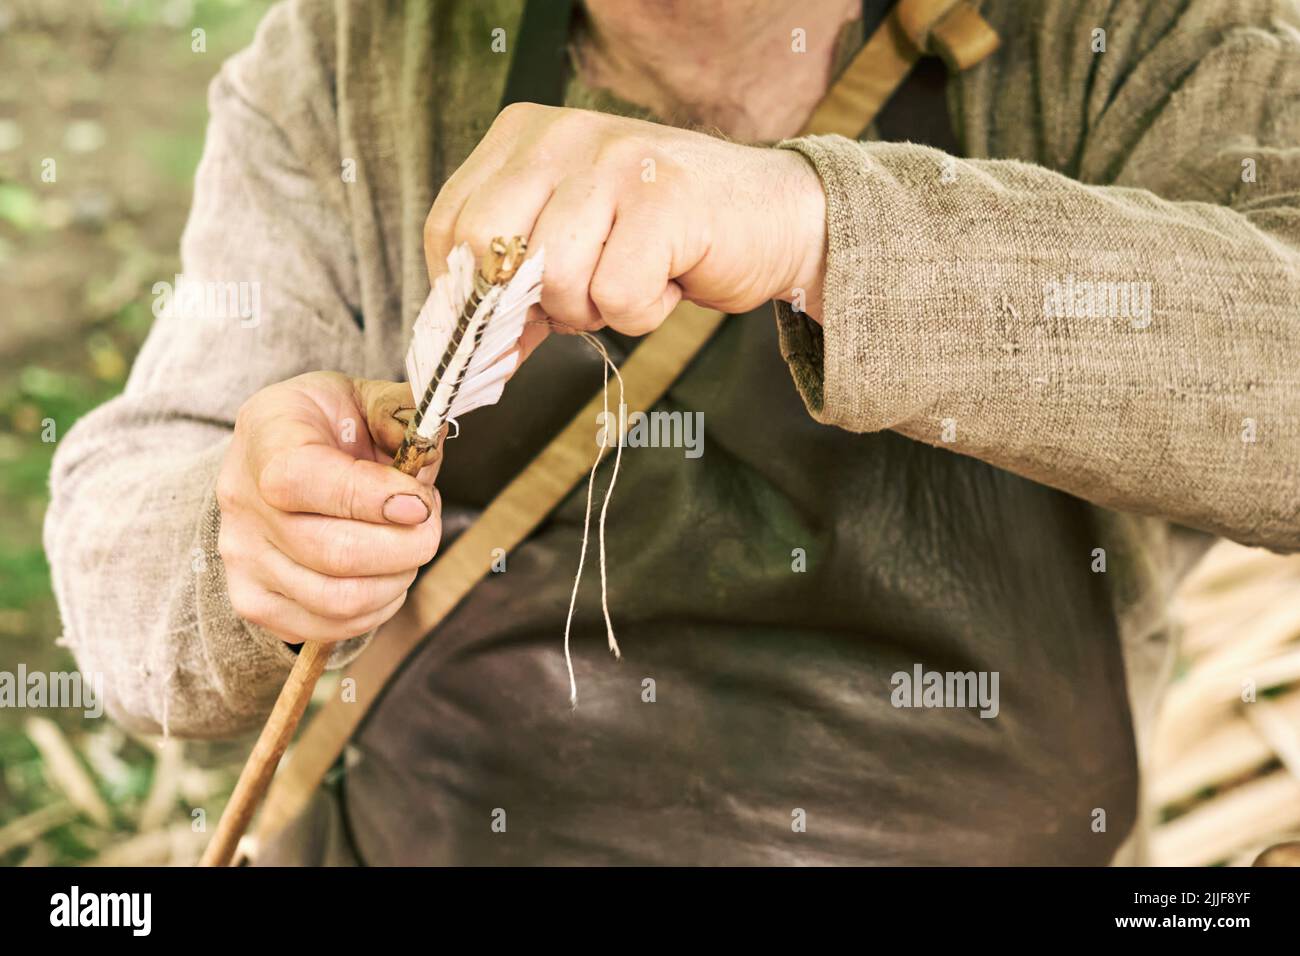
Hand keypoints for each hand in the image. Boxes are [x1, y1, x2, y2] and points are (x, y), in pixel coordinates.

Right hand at [216, 371, 441, 644]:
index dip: (374, 498)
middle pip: (333, 553)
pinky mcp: (253, 600)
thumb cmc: (327, 427)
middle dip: (408, 545)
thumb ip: (399, 415)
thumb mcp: (361, 396)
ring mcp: (243, 557)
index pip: (304, 480)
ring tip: (410, 546)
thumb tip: (426, 454)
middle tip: (429, 521)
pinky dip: (376, 609)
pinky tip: (387, 575)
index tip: (421, 500)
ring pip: (337, 599)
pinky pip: (328, 627)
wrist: (273, 458)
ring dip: (398, 579)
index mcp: (266, 437)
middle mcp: (242, 501)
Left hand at [424, 104, 827, 335]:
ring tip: (634, 279)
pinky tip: (669, 279)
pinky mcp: (664, 201)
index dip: (470, 293)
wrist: (774, 218)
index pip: (448, 225)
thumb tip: (471, 358)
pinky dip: (642, 313)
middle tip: (579, 301)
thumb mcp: (573, 250)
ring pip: (554, 278)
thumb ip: (516, 290)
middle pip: (485, 247)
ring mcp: (615, 162)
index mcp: (524, 136)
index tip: (509, 319)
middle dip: (527, 303)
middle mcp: (561, 136)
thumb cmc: (666, 237)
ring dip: (595, 310)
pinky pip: (617, 295)